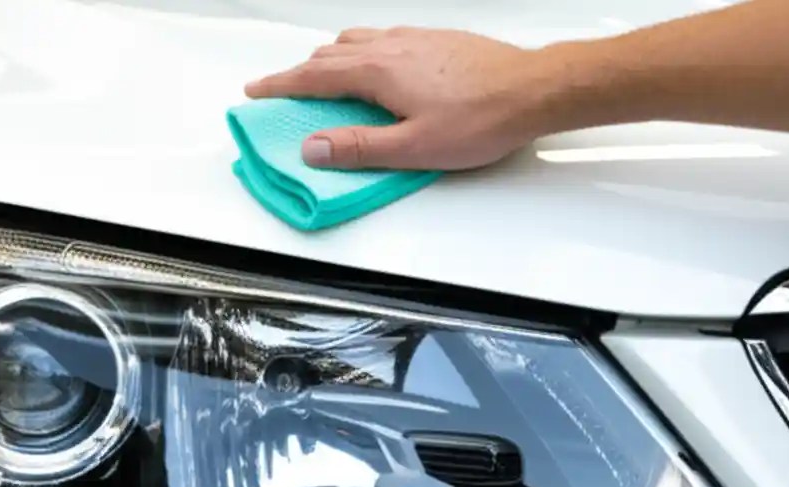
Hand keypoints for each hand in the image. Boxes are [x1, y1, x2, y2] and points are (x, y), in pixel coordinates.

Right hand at [245, 27, 552, 169]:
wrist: (534, 90)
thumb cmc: (480, 120)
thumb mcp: (414, 147)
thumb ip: (359, 147)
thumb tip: (312, 148)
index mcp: (378, 71)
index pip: (314, 76)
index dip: (280, 85)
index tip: (255, 91)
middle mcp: (391, 46)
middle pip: (330, 54)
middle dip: (300, 72)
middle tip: (283, 91)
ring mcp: (415, 38)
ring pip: (356, 40)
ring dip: (330, 58)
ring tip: (323, 77)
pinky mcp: (436, 39)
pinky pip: (382, 37)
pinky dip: (361, 50)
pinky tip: (374, 66)